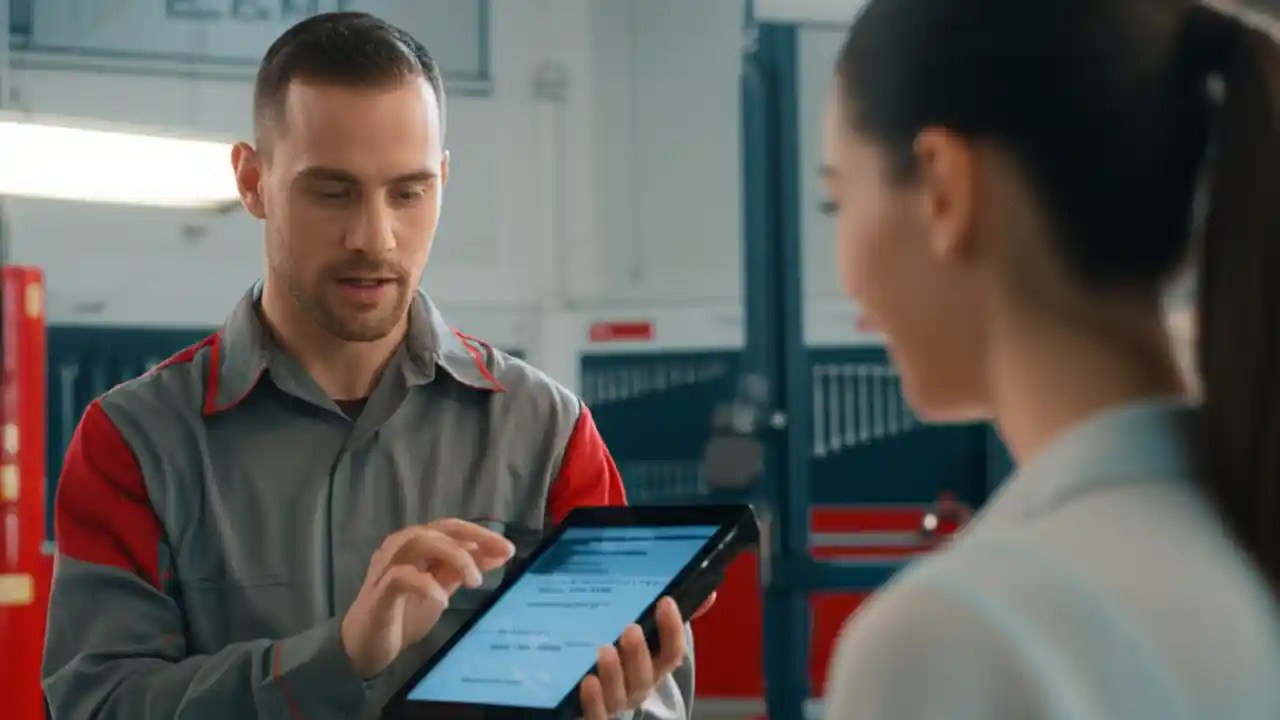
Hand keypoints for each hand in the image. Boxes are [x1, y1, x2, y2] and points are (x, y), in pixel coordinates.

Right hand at [341, 519, 514, 678]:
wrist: (365, 646)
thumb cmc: (402, 613)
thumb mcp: (441, 589)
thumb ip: (463, 570)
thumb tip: (497, 553)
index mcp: (416, 544)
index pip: (452, 528)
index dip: (482, 534)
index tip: (509, 548)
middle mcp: (400, 547)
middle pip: (439, 528)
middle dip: (474, 538)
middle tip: (501, 555)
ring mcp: (387, 567)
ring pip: (419, 541)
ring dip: (453, 556)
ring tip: (474, 580)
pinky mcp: (378, 591)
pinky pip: (401, 577)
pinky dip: (426, 585)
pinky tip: (443, 599)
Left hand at [578, 594, 715, 719]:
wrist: (597, 693)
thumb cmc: (623, 658)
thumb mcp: (645, 635)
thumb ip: (671, 618)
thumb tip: (709, 593)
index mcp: (655, 667)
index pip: (672, 652)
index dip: (672, 629)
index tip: (666, 602)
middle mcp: (638, 687)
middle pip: (645, 676)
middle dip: (639, 653)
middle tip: (631, 629)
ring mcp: (616, 702)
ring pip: (620, 695)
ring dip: (614, 674)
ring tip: (605, 650)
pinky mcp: (595, 712)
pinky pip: (598, 714)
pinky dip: (594, 701)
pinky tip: (587, 682)